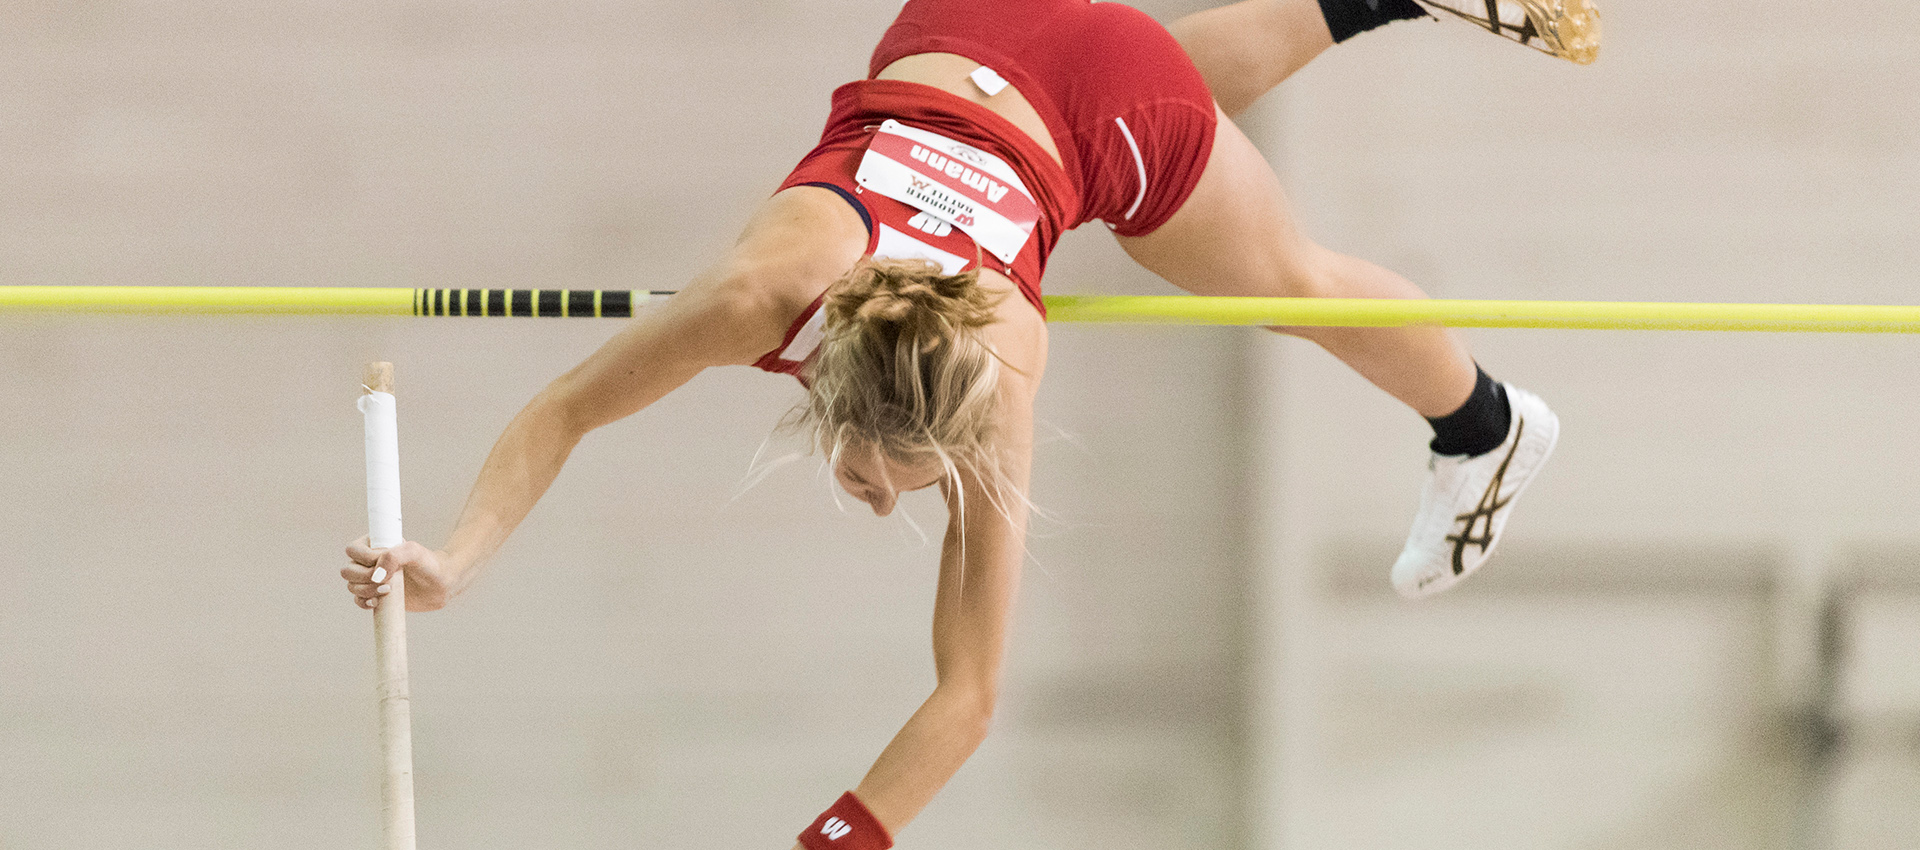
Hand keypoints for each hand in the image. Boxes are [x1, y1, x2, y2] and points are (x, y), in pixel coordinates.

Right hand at [341, 537, 458, 611]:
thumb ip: (395, 556)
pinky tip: (376, 602)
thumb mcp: (414, 552)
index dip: (364, 559)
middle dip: (363, 578)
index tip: (385, 562)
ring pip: (352, 586)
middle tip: (386, 583)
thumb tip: (375, 574)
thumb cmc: (429, 563)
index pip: (353, 550)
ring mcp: (371, 579)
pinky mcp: (375, 595)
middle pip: (348, 570)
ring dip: (364, 591)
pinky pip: (358, 600)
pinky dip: (363, 602)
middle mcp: (369, 561)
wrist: (442, 584)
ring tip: (387, 591)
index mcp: (374, 545)